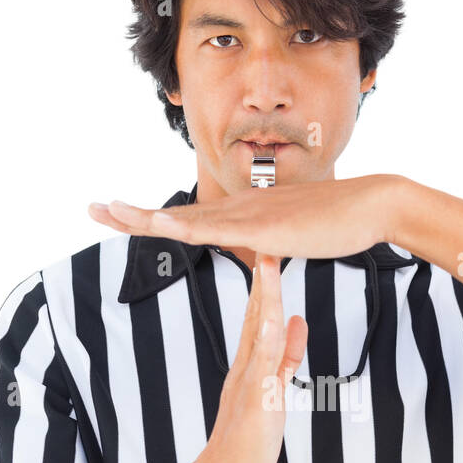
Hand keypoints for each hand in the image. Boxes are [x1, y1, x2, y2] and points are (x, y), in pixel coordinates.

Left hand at [87, 173, 407, 259]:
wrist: (371, 207)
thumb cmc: (338, 224)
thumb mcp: (293, 240)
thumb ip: (271, 247)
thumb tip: (261, 255)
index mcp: (243, 215)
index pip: (189, 219)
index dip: (152, 218)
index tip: (118, 215)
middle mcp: (238, 209)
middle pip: (176, 214)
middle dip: (132, 213)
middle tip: (92, 207)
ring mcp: (248, 217)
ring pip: (187, 219)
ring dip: (146, 216)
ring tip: (109, 211)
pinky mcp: (262, 229)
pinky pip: (215, 230)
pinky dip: (183, 225)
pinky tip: (157, 221)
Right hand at [199, 252, 307, 462]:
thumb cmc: (250, 442)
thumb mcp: (274, 389)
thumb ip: (286, 356)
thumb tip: (298, 321)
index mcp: (250, 363)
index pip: (258, 313)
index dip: (266, 280)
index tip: (272, 245)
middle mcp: (245, 366)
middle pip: (254, 313)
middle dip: (262, 276)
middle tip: (265, 234)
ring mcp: (247, 382)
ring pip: (255, 332)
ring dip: (261, 297)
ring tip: (267, 262)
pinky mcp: (253, 401)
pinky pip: (261, 365)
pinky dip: (267, 338)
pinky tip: (273, 315)